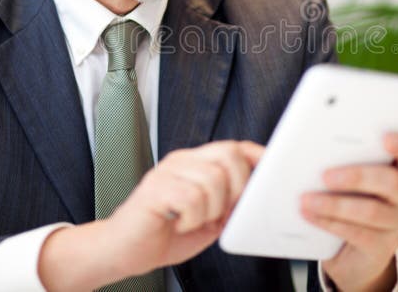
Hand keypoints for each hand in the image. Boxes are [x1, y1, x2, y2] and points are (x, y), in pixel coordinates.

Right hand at [105, 140, 263, 273]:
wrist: (124, 250)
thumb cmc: (165, 233)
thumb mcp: (209, 217)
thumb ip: (230, 203)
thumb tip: (255, 196)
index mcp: (195, 163)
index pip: (233, 147)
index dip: (256, 154)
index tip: (273, 166)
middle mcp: (182, 160)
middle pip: (229, 156)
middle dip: (236, 189)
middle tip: (221, 213)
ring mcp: (167, 171)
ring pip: (213, 180)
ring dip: (211, 210)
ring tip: (194, 221)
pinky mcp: (155, 188)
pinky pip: (192, 198)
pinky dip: (193, 219)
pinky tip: (180, 223)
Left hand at [300, 133, 397, 290]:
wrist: (352, 252)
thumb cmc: (346, 200)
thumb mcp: (344, 178)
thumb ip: (333, 159)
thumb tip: (285, 145)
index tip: (385, 136)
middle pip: (390, 181)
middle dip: (357, 175)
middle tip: (325, 174)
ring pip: (370, 211)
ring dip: (334, 203)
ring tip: (305, 199)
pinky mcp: (382, 247)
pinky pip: (357, 233)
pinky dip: (329, 221)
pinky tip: (308, 214)